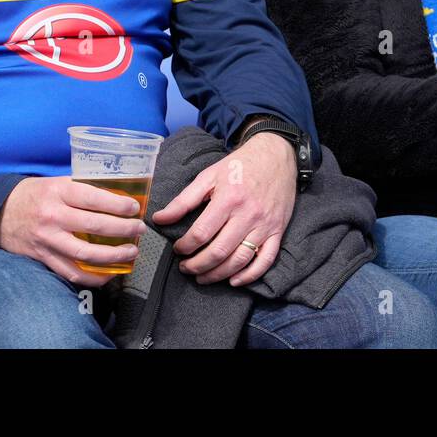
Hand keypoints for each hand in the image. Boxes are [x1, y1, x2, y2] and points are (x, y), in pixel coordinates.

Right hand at [0, 177, 145, 287]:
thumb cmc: (33, 194)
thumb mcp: (56, 182)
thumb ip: (82, 188)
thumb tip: (117, 194)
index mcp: (59, 191)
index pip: (94, 198)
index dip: (118, 205)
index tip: (135, 209)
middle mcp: (53, 216)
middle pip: (95, 226)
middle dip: (123, 229)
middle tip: (139, 230)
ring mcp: (48, 240)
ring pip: (85, 254)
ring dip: (113, 256)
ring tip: (131, 252)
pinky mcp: (43, 257)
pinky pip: (71, 272)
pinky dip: (93, 276)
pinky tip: (109, 273)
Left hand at [151, 132, 296, 286]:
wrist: (275, 156)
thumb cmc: (239, 166)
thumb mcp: (209, 176)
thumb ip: (184, 200)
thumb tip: (159, 219)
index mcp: (229, 199)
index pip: (202, 232)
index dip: (185, 246)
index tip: (178, 249)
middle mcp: (248, 214)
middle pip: (219, 251)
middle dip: (198, 265)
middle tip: (185, 268)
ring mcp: (264, 225)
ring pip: (240, 260)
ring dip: (218, 274)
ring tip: (202, 277)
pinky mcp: (277, 231)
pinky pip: (265, 260)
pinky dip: (249, 275)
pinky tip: (233, 280)